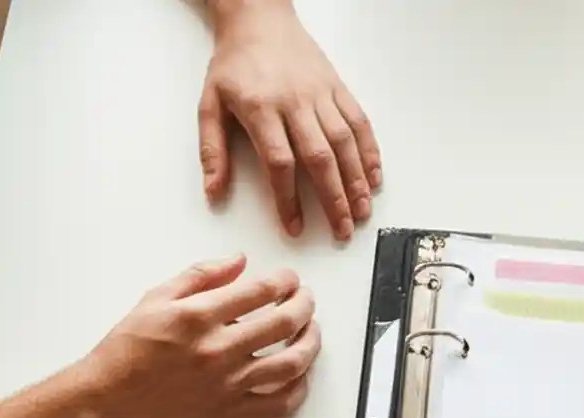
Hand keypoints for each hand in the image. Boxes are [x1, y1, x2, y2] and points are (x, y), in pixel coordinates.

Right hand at [80, 253, 318, 417]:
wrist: (104, 403)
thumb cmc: (125, 351)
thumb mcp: (155, 299)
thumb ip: (200, 276)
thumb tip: (239, 260)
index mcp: (199, 317)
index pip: (261, 291)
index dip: (285, 281)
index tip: (290, 279)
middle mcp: (218, 350)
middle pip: (284, 323)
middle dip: (304, 305)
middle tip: (306, 299)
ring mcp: (226, 384)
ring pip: (290, 364)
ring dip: (311, 343)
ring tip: (312, 331)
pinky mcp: (227, 413)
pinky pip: (278, 405)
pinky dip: (298, 390)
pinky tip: (301, 375)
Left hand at [199, 0, 381, 240]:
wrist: (259, 19)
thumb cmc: (234, 64)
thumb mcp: (209, 104)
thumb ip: (212, 151)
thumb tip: (213, 192)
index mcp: (261, 108)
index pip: (280, 162)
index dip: (289, 199)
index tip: (295, 226)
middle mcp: (295, 102)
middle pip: (320, 158)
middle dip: (334, 199)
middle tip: (342, 230)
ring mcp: (321, 94)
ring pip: (345, 143)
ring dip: (357, 180)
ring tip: (362, 212)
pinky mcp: (338, 88)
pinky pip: (359, 122)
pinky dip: (370, 152)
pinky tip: (374, 177)